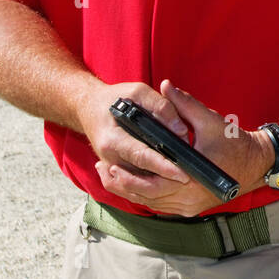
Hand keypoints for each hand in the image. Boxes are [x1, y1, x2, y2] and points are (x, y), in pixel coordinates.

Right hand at [76, 78, 194, 193]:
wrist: (89, 107)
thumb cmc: (114, 97)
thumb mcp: (138, 92)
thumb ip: (161, 106)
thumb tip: (180, 129)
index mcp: (112, 140)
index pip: (142, 157)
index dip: (164, 166)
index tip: (184, 172)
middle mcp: (109, 159)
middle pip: (141, 177)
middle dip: (166, 180)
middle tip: (190, 179)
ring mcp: (111, 167)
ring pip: (137, 187)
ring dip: (159, 186)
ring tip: (182, 180)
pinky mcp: (116, 171)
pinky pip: (133, 186)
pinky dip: (151, 186)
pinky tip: (169, 179)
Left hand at [92, 79, 273, 216]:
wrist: (255, 164)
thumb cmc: (234, 143)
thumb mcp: (210, 120)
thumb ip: (184, 104)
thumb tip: (165, 86)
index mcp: (189, 176)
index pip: (149, 182)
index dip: (127, 175)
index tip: (110, 163)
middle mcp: (187, 197)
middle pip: (144, 196)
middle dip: (121, 184)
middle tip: (103, 170)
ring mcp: (189, 206)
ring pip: (150, 203)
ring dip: (129, 191)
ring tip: (110, 176)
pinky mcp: (190, 209)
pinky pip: (161, 206)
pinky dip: (145, 196)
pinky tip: (132, 183)